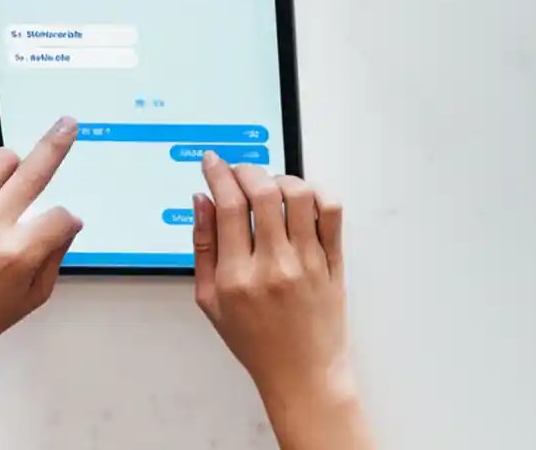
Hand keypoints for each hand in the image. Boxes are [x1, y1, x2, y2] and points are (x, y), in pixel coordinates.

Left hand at [0, 116, 82, 377]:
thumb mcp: (33, 299)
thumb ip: (55, 257)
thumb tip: (68, 225)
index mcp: (19, 253)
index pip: (62, 216)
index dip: (68, 222)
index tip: (60, 230)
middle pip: (35, 171)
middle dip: (58, 144)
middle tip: (67, 125)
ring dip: (15, 163)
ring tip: (16, 173)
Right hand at [193, 154, 371, 448]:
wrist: (302, 373)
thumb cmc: (255, 341)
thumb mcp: (211, 301)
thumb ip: (204, 247)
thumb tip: (202, 201)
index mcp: (238, 277)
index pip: (229, 206)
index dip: (219, 174)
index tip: (213, 162)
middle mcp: (274, 266)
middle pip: (263, 192)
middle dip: (247, 169)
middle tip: (239, 170)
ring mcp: (308, 263)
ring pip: (299, 195)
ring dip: (281, 178)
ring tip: (271, 185)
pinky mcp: (333, 262)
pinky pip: (332, 213)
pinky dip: (318, 193)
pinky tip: (303, 197)